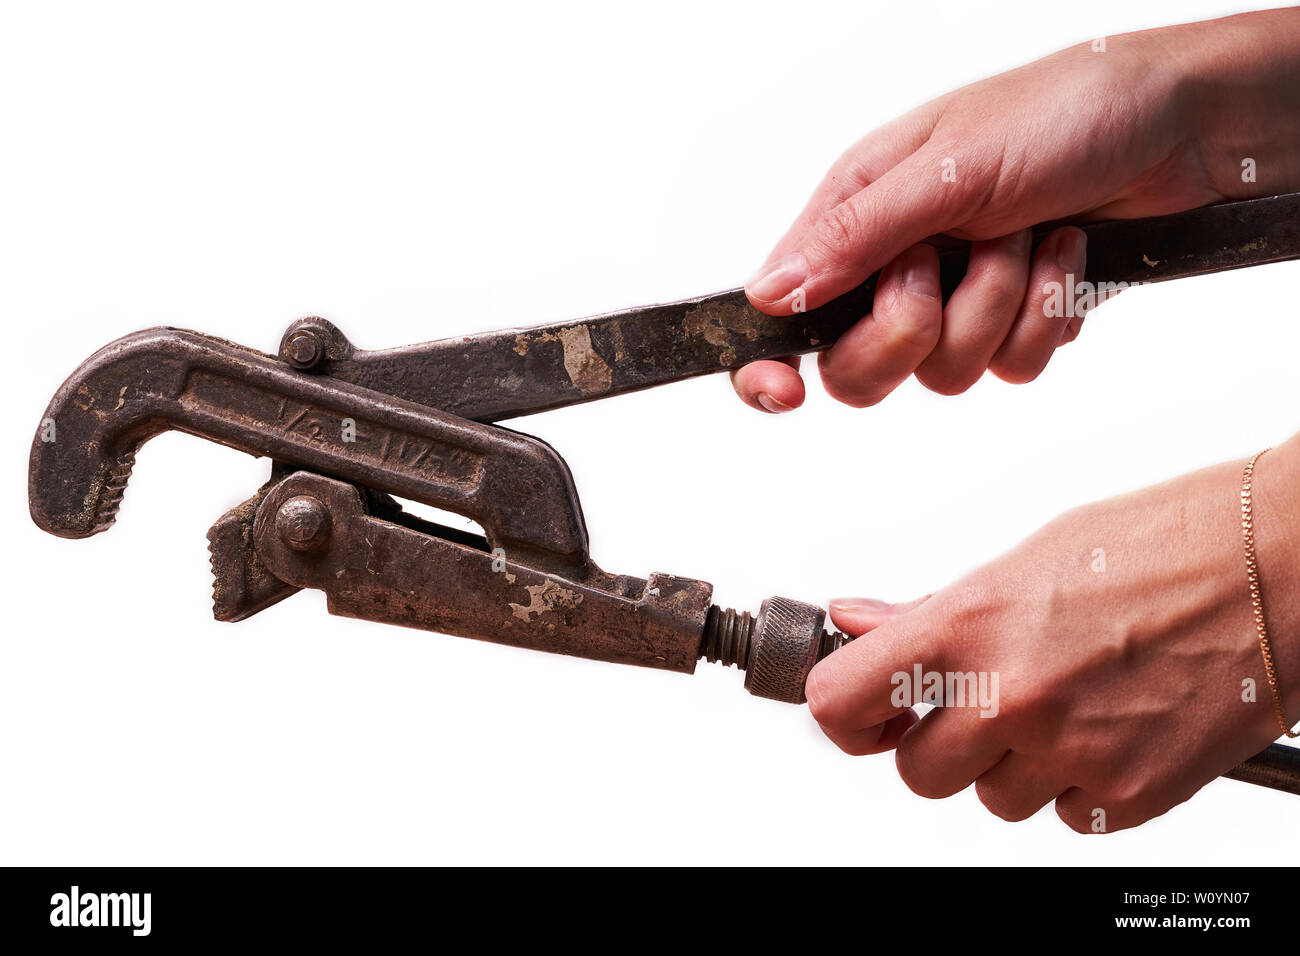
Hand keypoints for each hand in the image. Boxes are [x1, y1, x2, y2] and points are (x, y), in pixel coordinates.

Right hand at [735, 9, 1299, 411]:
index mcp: (858, 216)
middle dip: (911, 331)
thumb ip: (855, 237)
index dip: (771, 362)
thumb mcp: (944, 167)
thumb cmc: (1061, 112)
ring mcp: (958, 297)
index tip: (784, 390)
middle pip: (860, 368)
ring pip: (944, 373)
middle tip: (939, 272)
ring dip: (997, 306)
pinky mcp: (1016, 319)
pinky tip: (1064, 254)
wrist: (1182, 126)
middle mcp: (898, 263)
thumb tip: (769, 295)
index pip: (784, 309)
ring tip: (1026, 235)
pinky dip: (1044, 316)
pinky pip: (1011, 369)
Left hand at [806, 436, 1299, 830]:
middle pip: (916, 773)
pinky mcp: (1130, 797)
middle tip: (984, 702)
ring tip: (1068, 700)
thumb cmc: (1160, 542)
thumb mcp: (1024, 560)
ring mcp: (1070, 752)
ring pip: (992, 800)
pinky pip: (1066, 816)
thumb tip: (860, 625)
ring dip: (1013, 765)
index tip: (865, 713)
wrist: (1280, 563)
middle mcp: (1008, 696)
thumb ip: (932, 612)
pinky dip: (1079, 784)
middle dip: (940, 744)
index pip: (841, 703)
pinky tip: (1112, 725)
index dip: (846, 714)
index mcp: (967, 626)